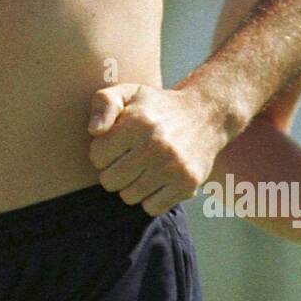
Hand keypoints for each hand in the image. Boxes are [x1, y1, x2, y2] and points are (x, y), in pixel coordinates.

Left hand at [87, 82, 222, 215]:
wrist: (205, 115)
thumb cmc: (156, 106)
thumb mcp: (128, 92)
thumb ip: (103, 103)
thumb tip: (94, 131)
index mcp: (137, 122)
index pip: (97, 156)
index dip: (101, 152)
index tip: (114, 145)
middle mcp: (155, 145)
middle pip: (110, 181)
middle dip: (112, 171)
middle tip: (125, 160)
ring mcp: (173, 167)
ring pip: (129, 197)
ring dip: (130, 186)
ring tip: (140, 169)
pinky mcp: (187, 184)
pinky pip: (151, 208)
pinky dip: (149, 198)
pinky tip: (155, 180)